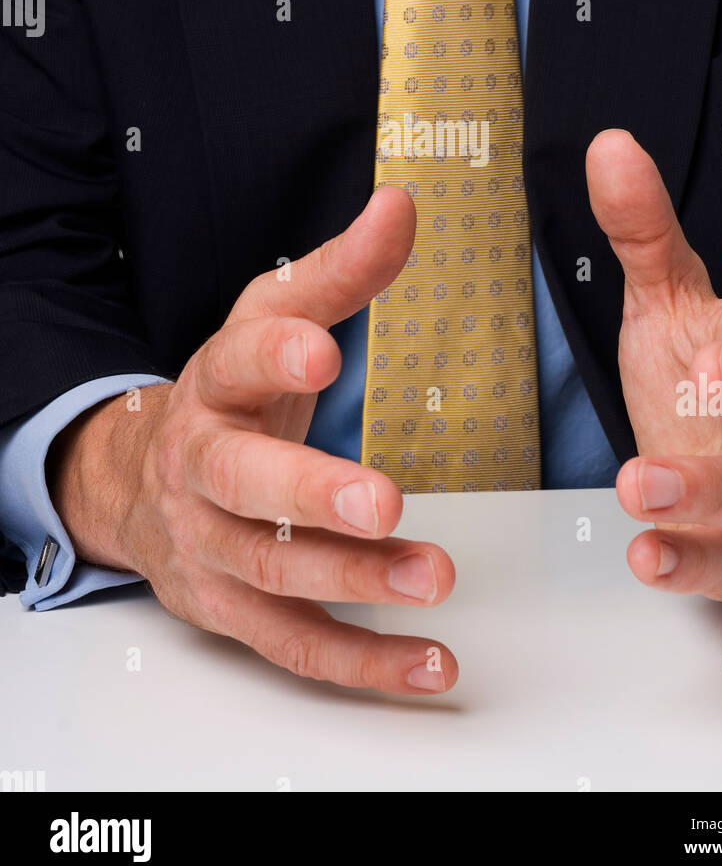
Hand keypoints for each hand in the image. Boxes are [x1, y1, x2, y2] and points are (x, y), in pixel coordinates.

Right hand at [49, 187, 457, 693]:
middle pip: (243, 484)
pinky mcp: (231, 611)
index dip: (274, 354)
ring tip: (435, 576)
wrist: (143, 479)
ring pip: (273, 573)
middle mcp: (201, 469)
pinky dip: (364, 661)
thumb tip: (403, 204)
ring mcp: (210, 547)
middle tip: (383, 499)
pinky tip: (431, 661)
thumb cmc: (229, 394)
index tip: (321, 350)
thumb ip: (341, 271)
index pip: (235, 362)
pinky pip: (295, 646)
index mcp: (214, 385)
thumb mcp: (269, 320)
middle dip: (311, 494)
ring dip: (356, 580)